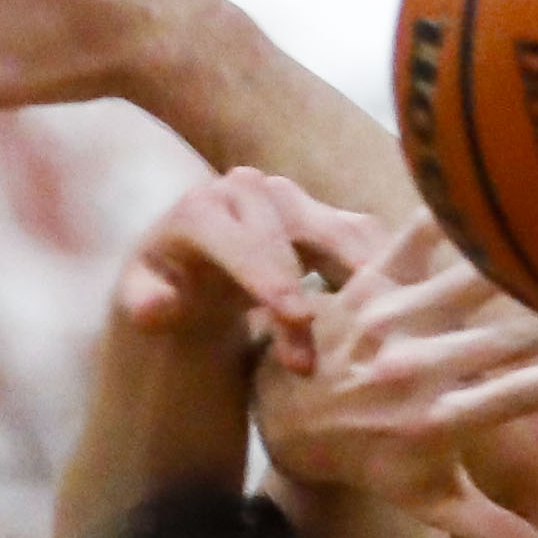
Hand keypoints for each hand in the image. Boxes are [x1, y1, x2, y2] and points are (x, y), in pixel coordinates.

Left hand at [118, 169, 387, 374]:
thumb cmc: (161, 284)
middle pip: (294, 237)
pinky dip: (382, 268)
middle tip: (327, 347)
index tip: (295, 318)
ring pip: (339, 231)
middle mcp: (247, 190)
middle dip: (313, 291)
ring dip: (360, 280)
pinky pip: (362, 237)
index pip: (241, 240)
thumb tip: (162, 306)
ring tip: (378, 328)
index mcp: (200, 209)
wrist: (186, 262)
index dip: (271, 278)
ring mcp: (290, 197)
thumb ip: (144, 304)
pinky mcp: (322, 213)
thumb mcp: (140, 296)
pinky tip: (397, 307)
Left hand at [257, 216, 537, 537]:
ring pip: (460, 287)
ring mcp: (384, 326)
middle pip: (498, 339)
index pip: (512, 399)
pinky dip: (439, 217)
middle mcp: (410, 373)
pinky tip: (480, 187)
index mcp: (434, 423)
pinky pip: (403, 242)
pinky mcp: (361, 288)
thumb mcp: (424, 499)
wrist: (284, 420)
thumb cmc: (370, 459)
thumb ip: (486, 526)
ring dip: (515, 265)